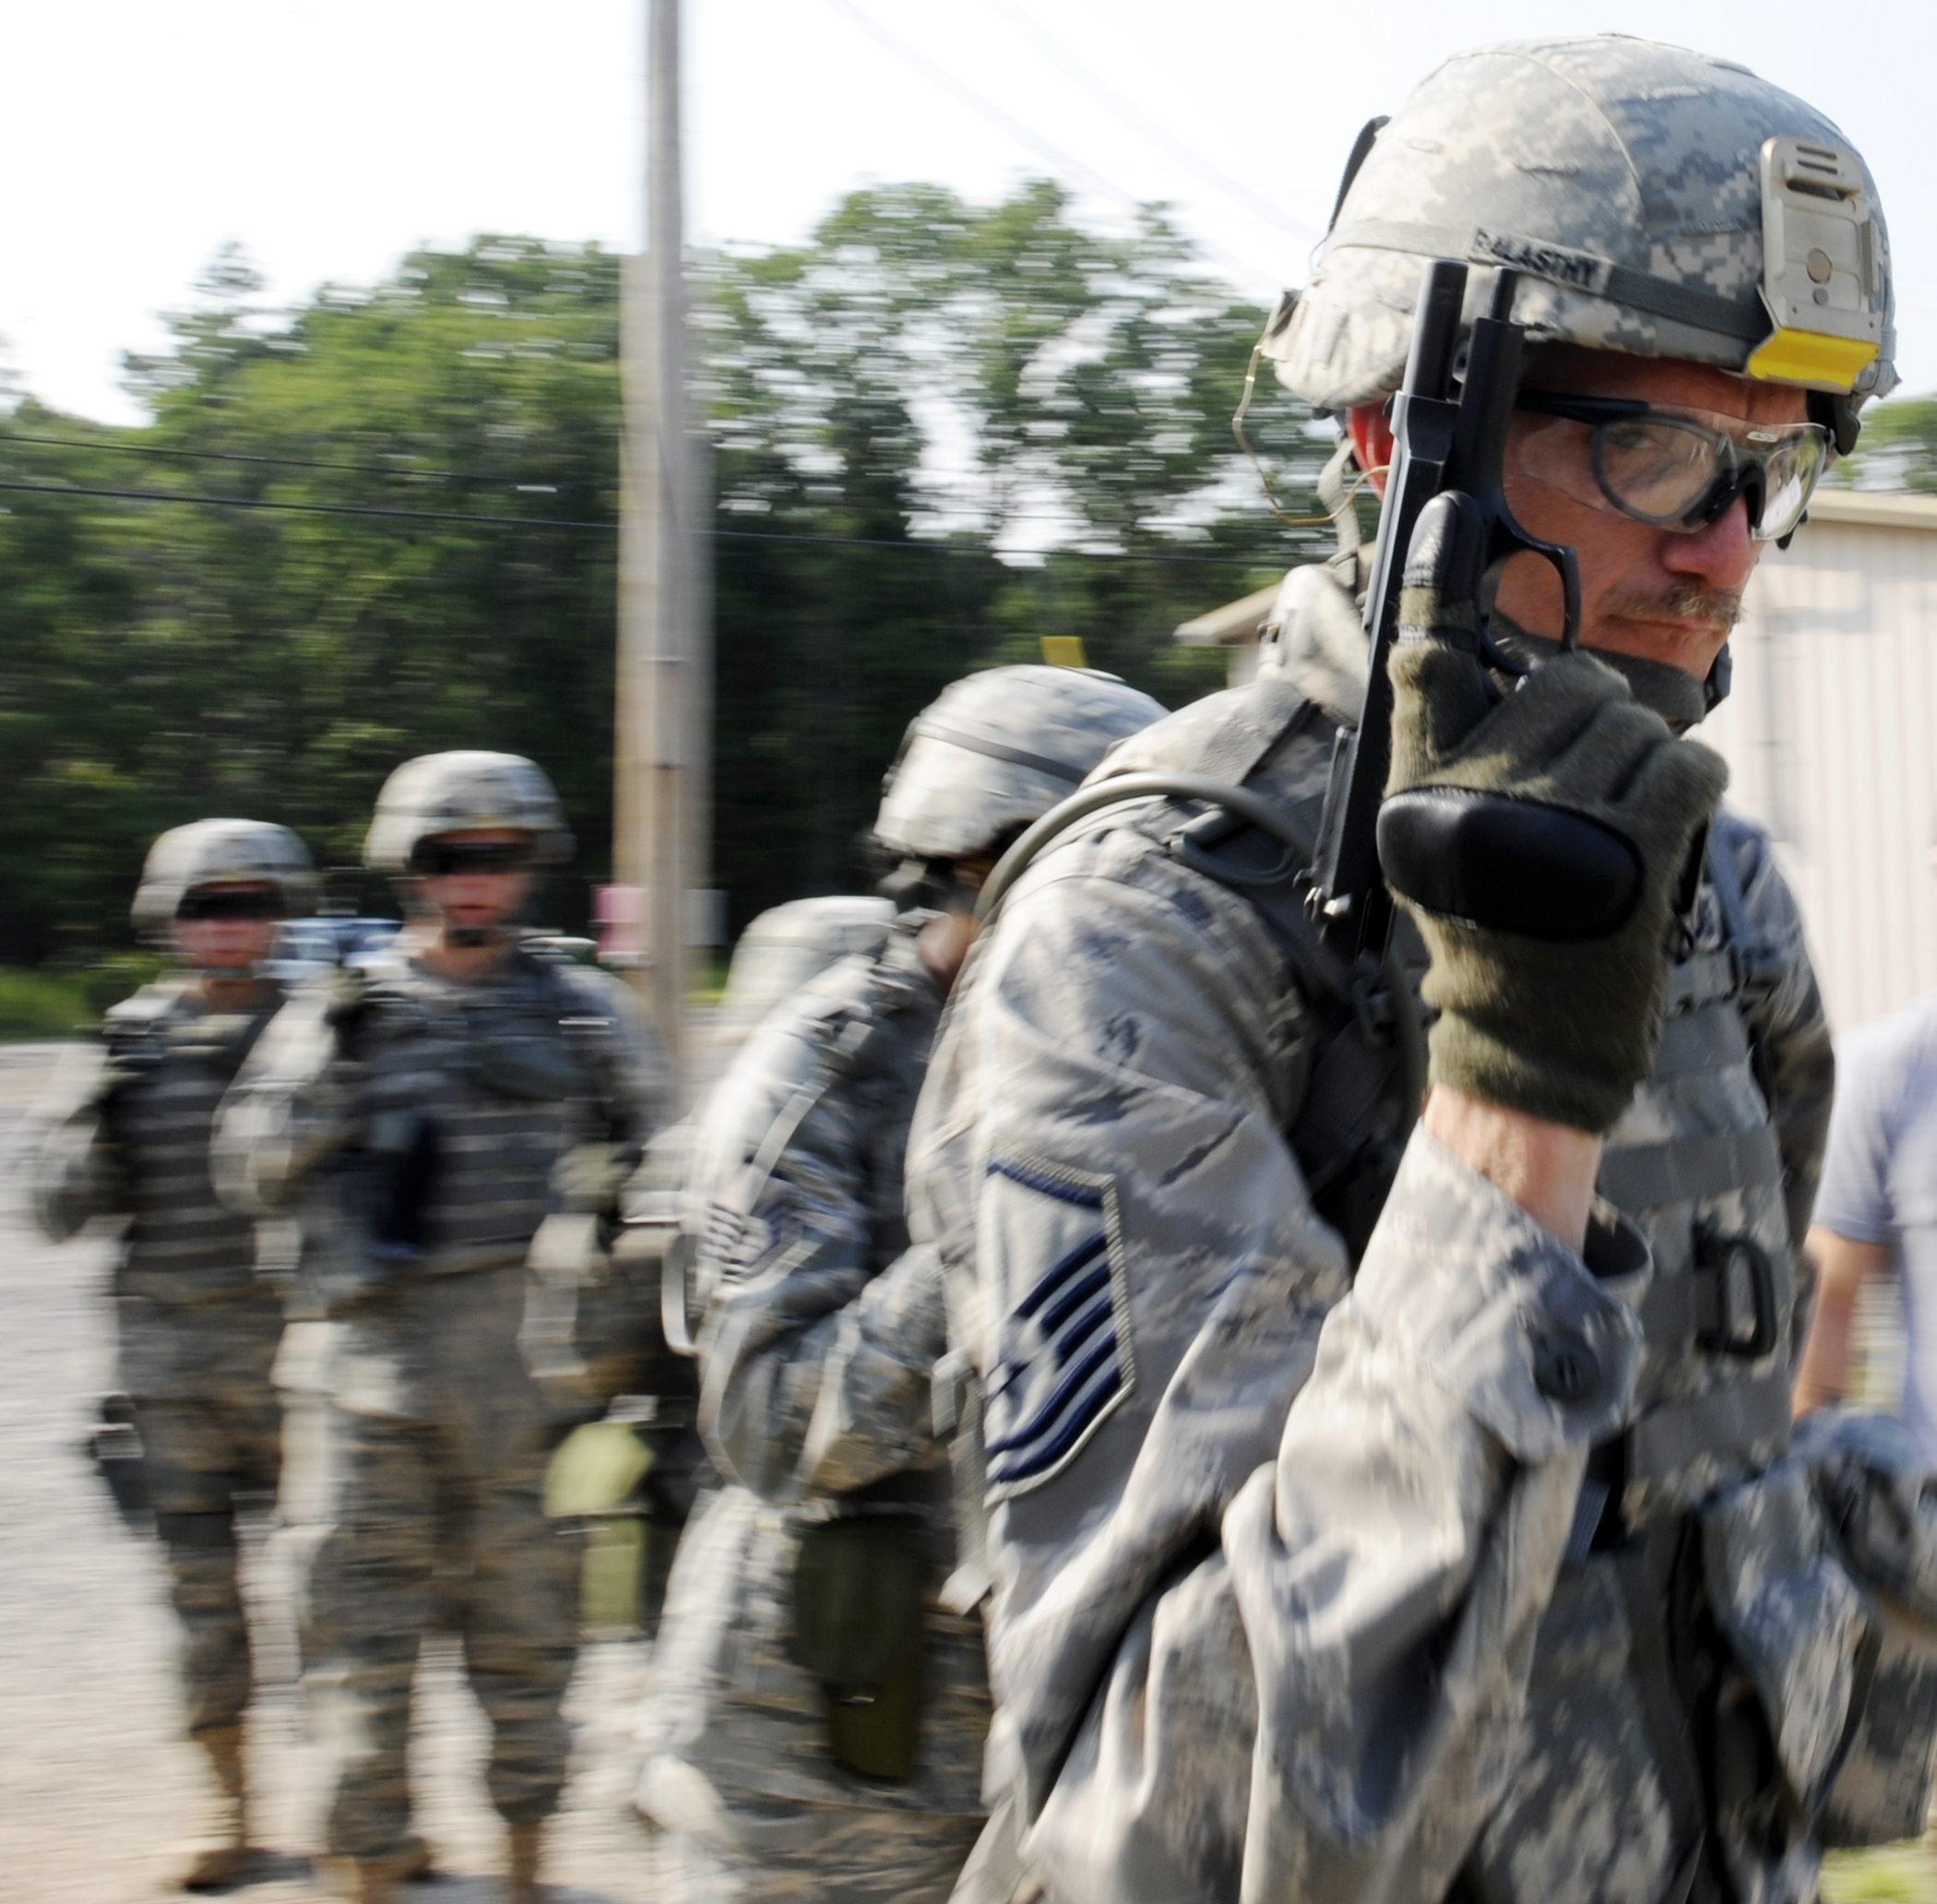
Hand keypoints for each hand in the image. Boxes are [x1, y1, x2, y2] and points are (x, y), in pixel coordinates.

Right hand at [1377, 492, 1726, 1133]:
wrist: (1525, 1030)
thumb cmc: (1482, 928)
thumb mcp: (1428, 836)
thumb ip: (1440, 743)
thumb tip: (1441, 645)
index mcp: (1429, 783)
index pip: (1432, 668)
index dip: (1435, 593)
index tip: (1442, 519)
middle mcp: (1488, 790)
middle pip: (1575, 684)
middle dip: (1593, 720)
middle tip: (1582, 776)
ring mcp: (1563, 818)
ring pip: (1640, 722)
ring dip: (1644, 760)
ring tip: (1616, 812)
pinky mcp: (1634, 848)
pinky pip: (1688, 763)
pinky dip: (1688, 782)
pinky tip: (1659, 816)